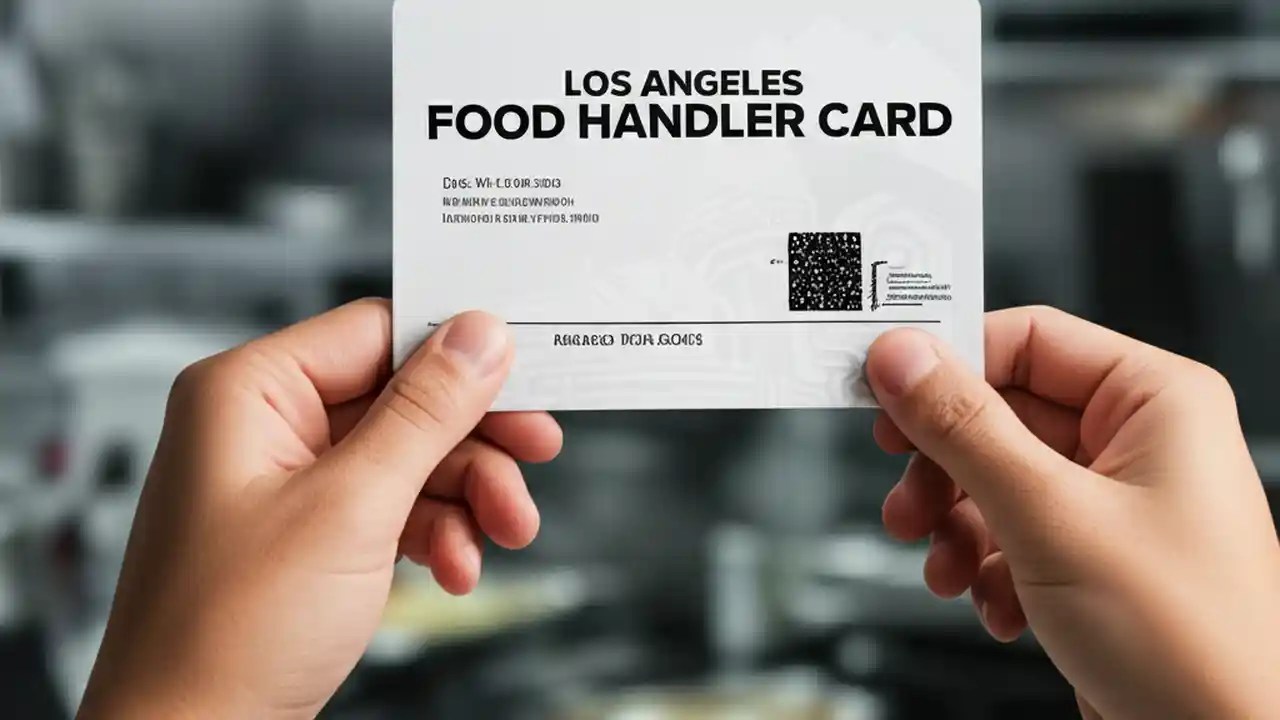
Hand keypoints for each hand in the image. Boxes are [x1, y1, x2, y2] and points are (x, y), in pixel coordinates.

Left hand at [77, 300, 561, 718]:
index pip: (375, 332)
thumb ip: (424, 413)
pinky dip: (435, 536)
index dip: (455, 352)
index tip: (524, 377)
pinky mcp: (311, 535)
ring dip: (466, 498)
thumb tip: (480, 335)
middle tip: (536, 457)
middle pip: (403, 399)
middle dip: (473, 442)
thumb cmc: (228, 634)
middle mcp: (265, 427)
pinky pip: (393, 509)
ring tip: (506, 534)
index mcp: (248, 392)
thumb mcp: (351, 508)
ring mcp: (289, 485)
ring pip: (409, 459)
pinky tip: (456, 571)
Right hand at [866, 306, 1279, 718]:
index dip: (948, 363)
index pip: (1026, 340)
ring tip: (944, 565)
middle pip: (999, 416)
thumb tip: (903, 359)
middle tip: (906, 497)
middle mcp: (1137, 444)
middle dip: (943, 467)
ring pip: (995, 480)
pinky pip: (1012, 535)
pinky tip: (992, 601)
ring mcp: (1113, 505)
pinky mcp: (1092, 559)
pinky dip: (987, 568)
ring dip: (957, 526)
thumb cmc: (1196, 642)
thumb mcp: (1051, 516)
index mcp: (1154, 401)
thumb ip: (965, 428)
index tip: (883, 388)